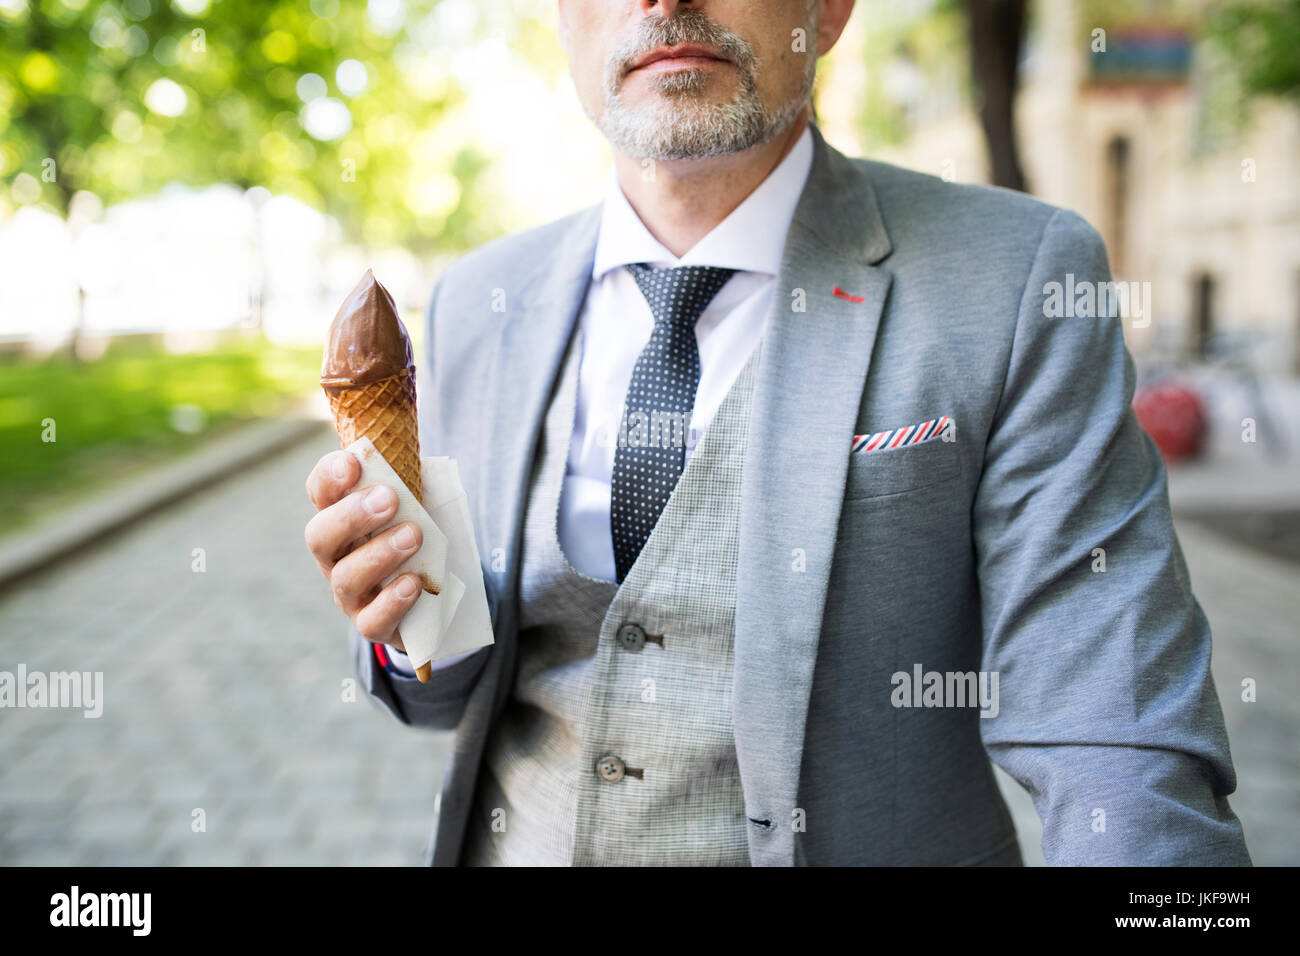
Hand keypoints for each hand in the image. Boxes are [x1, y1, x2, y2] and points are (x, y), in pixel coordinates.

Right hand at [304, 449, 422, 652]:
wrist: (438, 592)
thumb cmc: (422, 535)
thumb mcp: (419, 501)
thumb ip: (410, 479)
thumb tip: (413, 447)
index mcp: (341, 518)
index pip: (320, 493)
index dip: (329, 477)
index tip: (353, 462)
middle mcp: (335, 557)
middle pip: (319, 537)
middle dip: (351, 516)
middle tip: (389, 499)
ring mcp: (350, 594)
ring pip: (347, 578)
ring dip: (379, 554)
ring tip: (414, 535)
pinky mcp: (373, 624)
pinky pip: (372, 621)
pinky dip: (391, 602)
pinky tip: (412, 583)